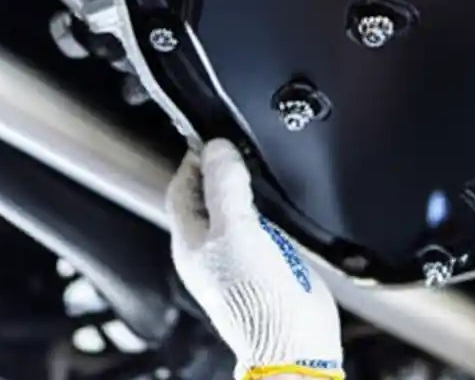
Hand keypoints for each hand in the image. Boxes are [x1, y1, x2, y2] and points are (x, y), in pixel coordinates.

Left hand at [166, 139, 343, 378]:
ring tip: (256, 168)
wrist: (293, 337)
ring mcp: (238, 256)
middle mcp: (210, 249)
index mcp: (190, 242)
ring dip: (244, 188)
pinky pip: (260, 226)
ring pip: (233, 210)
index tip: (213, 137)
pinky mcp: (266, 262)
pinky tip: (278, 202)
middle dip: (219, 170)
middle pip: (206, 197)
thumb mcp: (236, 230)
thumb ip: (225, 187)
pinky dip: (266, 208)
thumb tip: (217, 148)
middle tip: (237, 148)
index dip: (195, 160)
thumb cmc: (256, 297)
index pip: (181, 188)